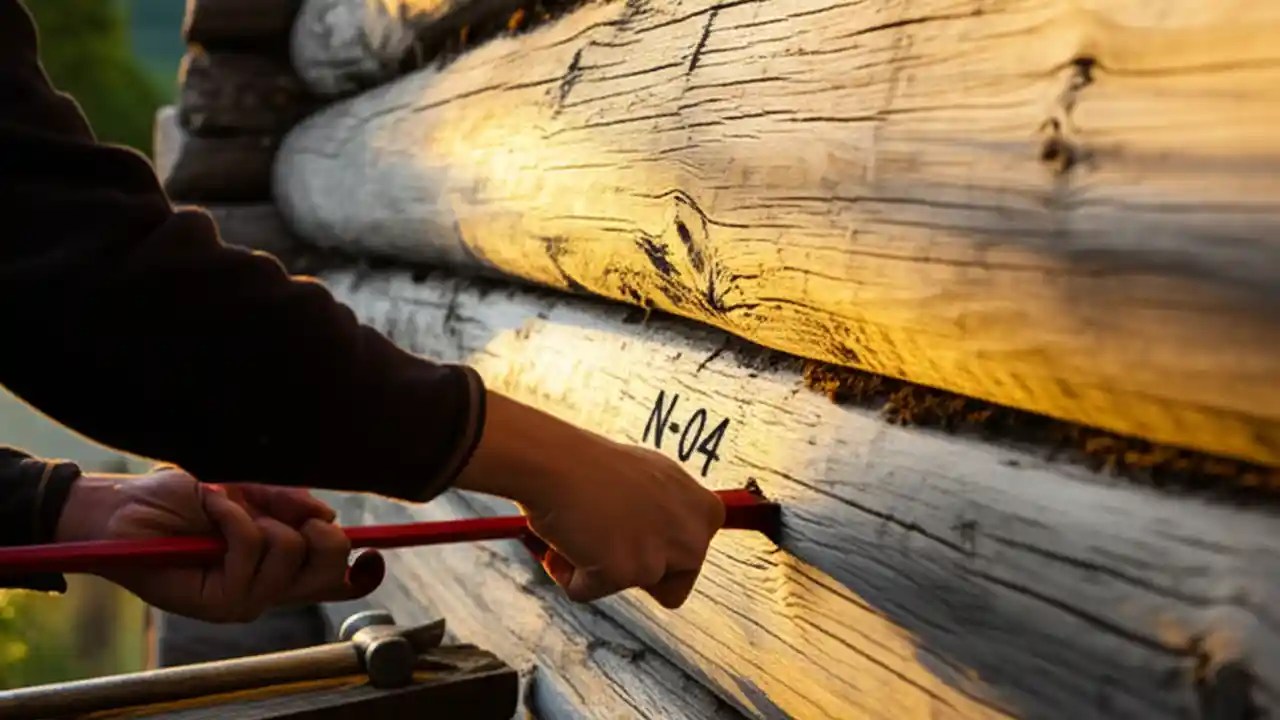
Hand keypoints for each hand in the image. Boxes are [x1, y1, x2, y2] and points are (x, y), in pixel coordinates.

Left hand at [56, 468, 374, 622]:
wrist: (121, 510)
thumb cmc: (177, 499)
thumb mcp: (244, 490)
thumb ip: (288, 502)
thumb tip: (327, 515)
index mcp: (279, 566)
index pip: (334, 581)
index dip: (361, 571)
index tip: (375, 555)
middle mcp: (268, 588)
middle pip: (331, 573)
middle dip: (324, 536)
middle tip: (296, 515)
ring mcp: (245, 599)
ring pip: (290, 553)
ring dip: (259, 515)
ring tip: (224, 505)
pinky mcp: (219, 601)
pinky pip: (251, 549)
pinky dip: (234, 517)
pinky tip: (210, 509)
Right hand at [457, 392, 724, 607]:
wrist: (554, 460)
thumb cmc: (592, 463)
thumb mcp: (652, 478)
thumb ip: (669, 511)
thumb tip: (665, 536)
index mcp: (705, 510)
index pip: (695, 557)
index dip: (659, 551)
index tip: (637, 532)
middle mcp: (691, 536)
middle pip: (673, 587)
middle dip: (637, 572)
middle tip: (608, 536)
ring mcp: (658, 557)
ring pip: (625, 587)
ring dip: (597, 567)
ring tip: (581, 526)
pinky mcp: (623, 574)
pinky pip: (585, 590)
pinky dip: (567, 572)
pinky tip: (564, 537)